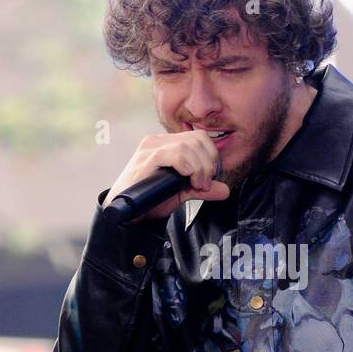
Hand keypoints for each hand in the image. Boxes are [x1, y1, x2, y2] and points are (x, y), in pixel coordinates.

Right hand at [106, 131, 231, 221]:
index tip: (210, 178)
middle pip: (197, 140)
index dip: (212, 156)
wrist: (127, 214)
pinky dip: (185, 165)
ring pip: (187, 146)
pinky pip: (171, 154)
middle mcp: (158, 142)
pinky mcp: (145, 160)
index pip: (199, 137)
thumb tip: (225, 190)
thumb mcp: (182, 193)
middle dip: (208, 163)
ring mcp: (150, 149)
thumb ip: (203, 189)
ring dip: (199, 167)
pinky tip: (187, 178)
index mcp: (167, 144)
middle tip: (204, 184)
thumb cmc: (150, 200)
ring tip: (196, 185)